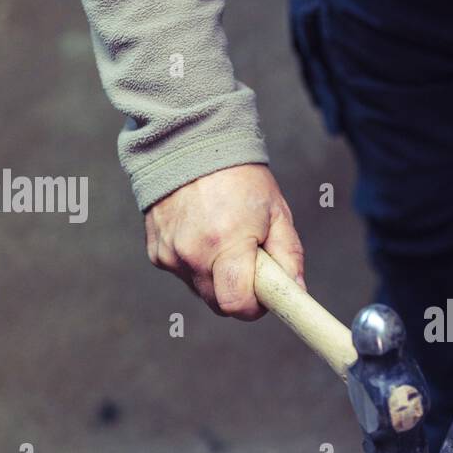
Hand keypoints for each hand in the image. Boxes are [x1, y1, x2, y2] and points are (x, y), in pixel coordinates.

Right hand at [144, 163, 304, 318]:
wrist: (190, 145)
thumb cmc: (240, 178)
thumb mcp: (276, 212)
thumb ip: (289, 256)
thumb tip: (296, 292)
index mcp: (226, 243)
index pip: (238, 305)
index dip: (255, 307)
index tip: (265, 294)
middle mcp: (192, 253)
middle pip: (219, 304)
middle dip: (239, 293)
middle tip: (250, 262)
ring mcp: (170, 254)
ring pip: (201, 290)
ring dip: (217, 278)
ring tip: (225, 239)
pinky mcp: (156, 253)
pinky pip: (183, 274)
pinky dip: (196, 265)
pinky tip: (203, 234)